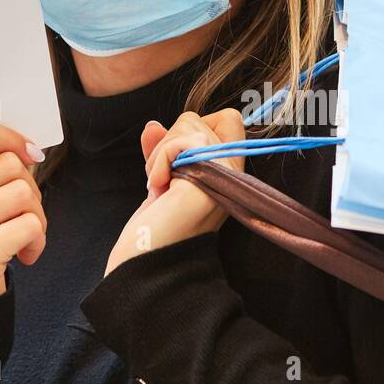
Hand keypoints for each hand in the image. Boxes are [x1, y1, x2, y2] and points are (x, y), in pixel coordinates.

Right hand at [0, 116, 47, 297]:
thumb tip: (28, 149)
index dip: (5, 135)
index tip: (27, 153)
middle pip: (10, 165)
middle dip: (29, 189)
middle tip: (19, 215)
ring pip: (24, 193)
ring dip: (35, 217)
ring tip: (19, 236)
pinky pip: (30, 225)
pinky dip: (38, 240)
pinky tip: (23, 255)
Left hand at [104, 109, 244, 275]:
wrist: (148, 266)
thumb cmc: (155, 229)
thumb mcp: (161, 182)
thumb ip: (162, 151)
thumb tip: (153, 125)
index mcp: (227, 173)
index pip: (229, 119)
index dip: (196, 127)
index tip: (176, 160)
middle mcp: (234, 173)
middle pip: (202, 117)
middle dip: (171, 140)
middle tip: (164, 178)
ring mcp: (226, 176)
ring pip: (190, 124)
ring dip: (162, 152)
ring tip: (160, 186)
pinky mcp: (211, 180)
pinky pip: (181, 142)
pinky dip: (160, 160)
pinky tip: (158, 188)